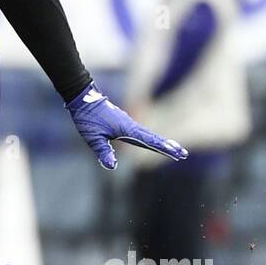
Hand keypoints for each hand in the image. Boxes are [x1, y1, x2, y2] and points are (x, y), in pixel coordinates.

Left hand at [66, 84, 187, 170]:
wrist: (82, 97)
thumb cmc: (86, 117)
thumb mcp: (92, 137)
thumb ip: (103, 151)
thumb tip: (112, 166)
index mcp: (126, 129)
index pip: (149, 141)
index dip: (164, 148)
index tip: (178, 152)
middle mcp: (130, 126)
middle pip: (153, 138)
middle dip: (168, 146)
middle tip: (183, 154)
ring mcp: (127, 123)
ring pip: (148, 135)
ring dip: (161, 142)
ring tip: (172, 149)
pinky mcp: (122, 122)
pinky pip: (140, 132)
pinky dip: (150, 138)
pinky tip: (152, 142)